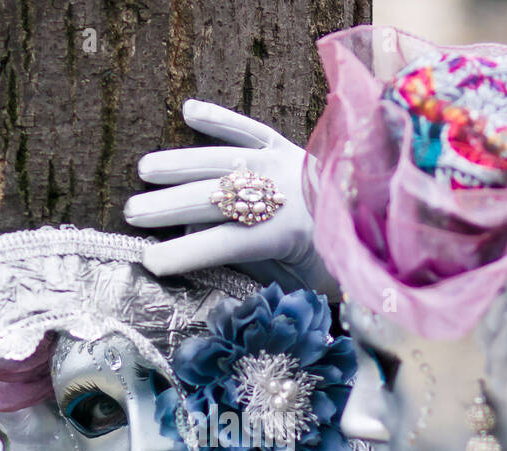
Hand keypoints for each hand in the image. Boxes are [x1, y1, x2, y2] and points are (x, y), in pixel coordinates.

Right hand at [124, 99, 337, 296]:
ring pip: (225, 160)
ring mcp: (284, 163)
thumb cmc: (331, 266)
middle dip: (171, 205)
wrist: (373, 230)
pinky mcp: (287, 146)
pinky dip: (220, 119)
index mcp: (288, 233)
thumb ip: (252, 271)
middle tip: (133, 214)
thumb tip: (200, 268)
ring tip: (144, 171)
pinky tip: (189, 111)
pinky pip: (250, 130)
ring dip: (181, 164)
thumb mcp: (293, 283)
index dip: (186, 253)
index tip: (150, 261)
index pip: (226, 243)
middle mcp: (283, 191)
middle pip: (217, 197)